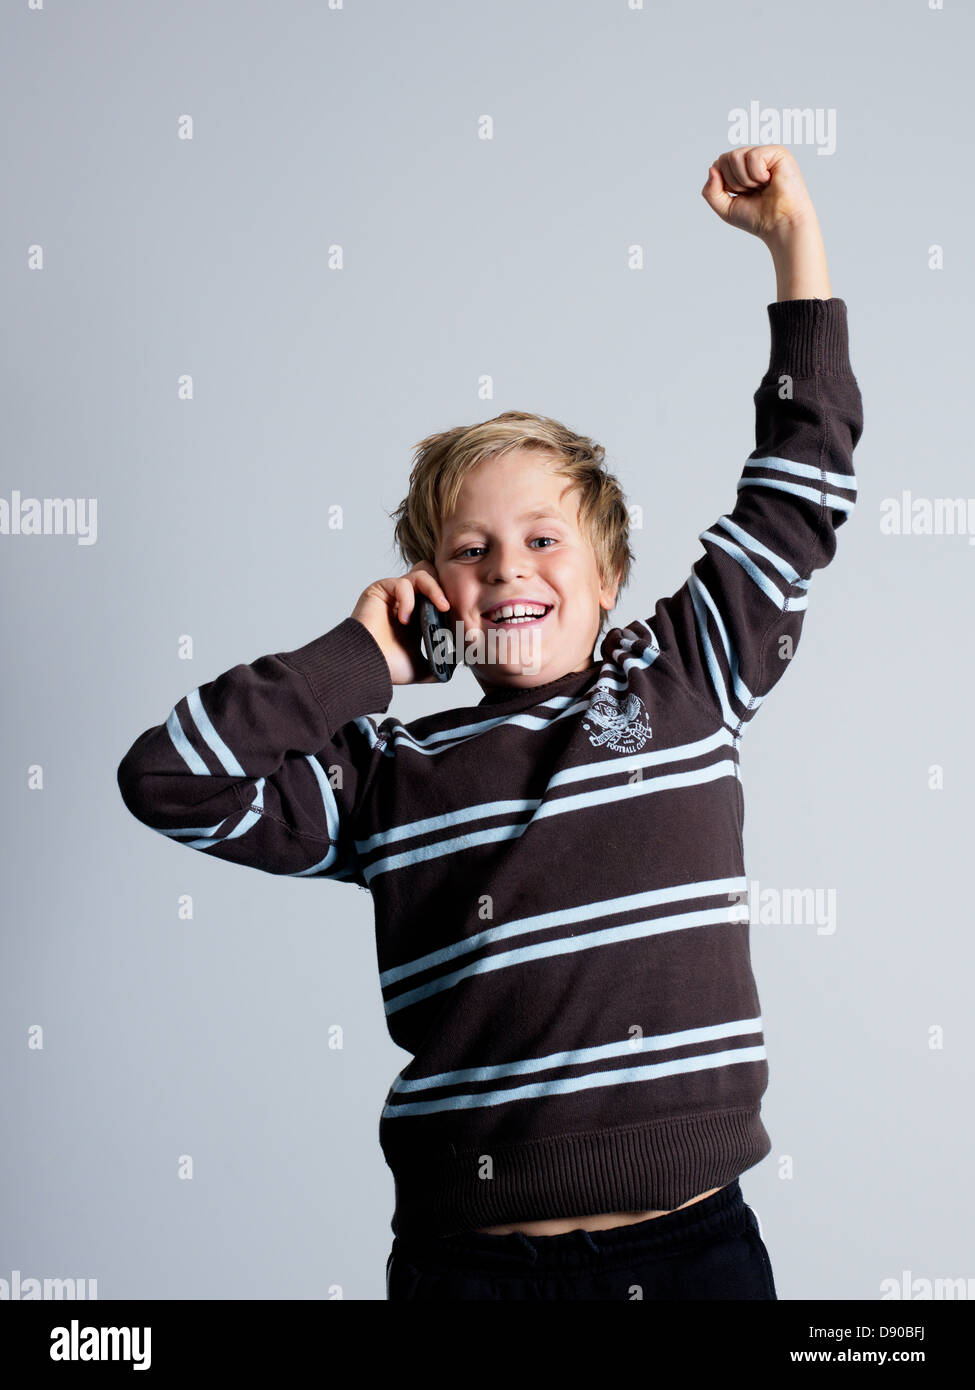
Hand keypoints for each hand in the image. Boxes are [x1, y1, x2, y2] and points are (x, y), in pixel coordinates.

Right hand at [350, 562, 453, 685]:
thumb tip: (459, 662)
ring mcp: (393, 594)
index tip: (461, 614)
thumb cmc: (388, 666)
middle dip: (444, 589)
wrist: (368, 666)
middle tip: (450, 607)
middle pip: (433, 577)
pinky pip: (401, 583)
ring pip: (421, 574)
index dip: (451, 600)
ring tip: (440, 607)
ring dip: (433, 590)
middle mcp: (406, 601)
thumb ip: (440, 663)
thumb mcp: (423, 667)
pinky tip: (404, 618)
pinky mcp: (380, 589)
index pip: (439, 594)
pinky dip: (407, 599)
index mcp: (418, 615)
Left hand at [702, 145, 816, 242]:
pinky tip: (769, 180)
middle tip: (752, 192)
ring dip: (744, 180)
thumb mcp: (725, 207)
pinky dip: (757, 174)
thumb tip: (712, 168)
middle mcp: (752, 159)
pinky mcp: (777, 152)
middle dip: (733, 182)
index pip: (718, 164)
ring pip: (735, 156)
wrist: (780, 225)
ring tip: (760, 187)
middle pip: (724, 158)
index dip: (723, 183)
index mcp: (741, 170)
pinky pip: (753, 156)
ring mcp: (765, 154)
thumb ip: (710, 191)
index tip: (740, 195)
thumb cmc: (758, 218)